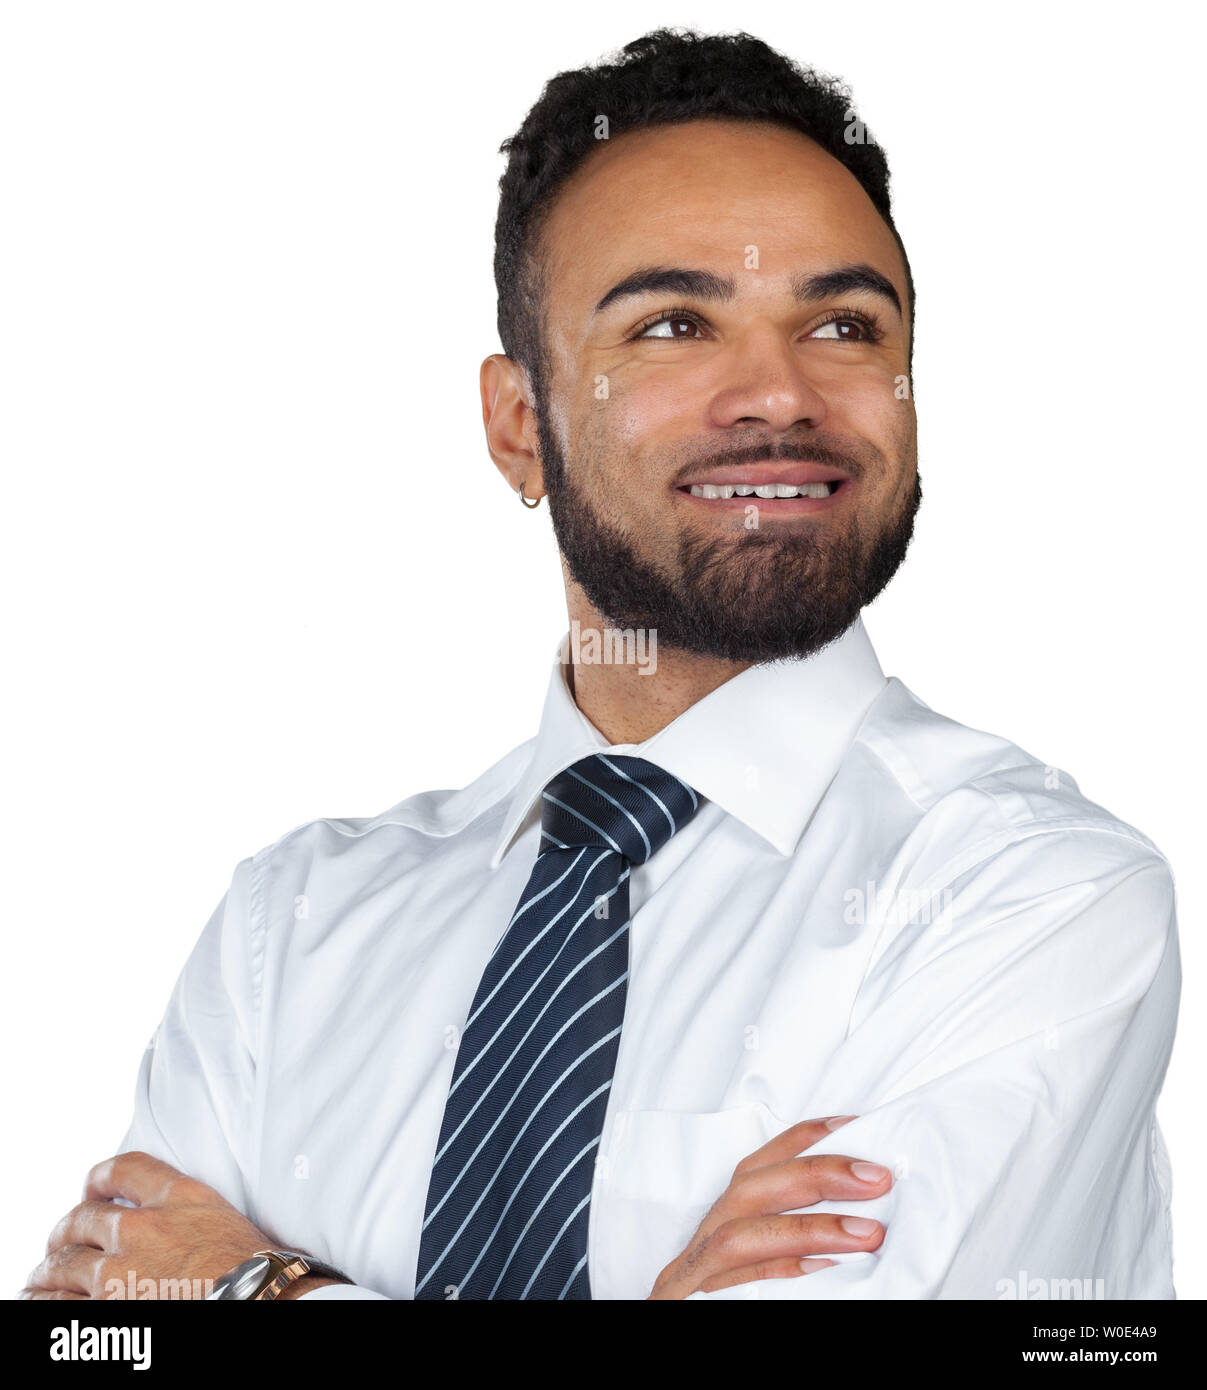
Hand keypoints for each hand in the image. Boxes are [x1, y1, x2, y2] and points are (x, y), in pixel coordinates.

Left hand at [19, 1150, 280, 1299]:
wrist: (259, 1299)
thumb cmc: (254, 1269)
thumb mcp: (224, 1219)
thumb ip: (190, 1211)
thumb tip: (173, 1221)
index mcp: (177, 1197)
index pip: (124, 1169)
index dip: (100, 1177)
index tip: (92, 1188)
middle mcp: (142, 1227)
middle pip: (84, 1217)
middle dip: (67, 1228)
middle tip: (62, 1238)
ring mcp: (120, 1271)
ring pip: (65, 1262)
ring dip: (50, 1268)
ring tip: (44, 1275)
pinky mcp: (107, 1309)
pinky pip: (59, 1303)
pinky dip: (46, 1300)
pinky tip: (42, 1299)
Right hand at [648, 1114, 890, 1297]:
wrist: (655, 1353)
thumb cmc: (722, 1298)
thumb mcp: (754, 1264)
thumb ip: (790, 1238)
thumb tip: (862, 1220)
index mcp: (721, 1226)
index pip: (756, 1167)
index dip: (800, 1139)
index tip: (850, 1124)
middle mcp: (704, 1242)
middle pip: (749, 1190)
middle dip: (815, 1175)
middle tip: (876, 1177)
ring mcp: (694, 1275)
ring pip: (741, 1237)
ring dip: (807, 1228)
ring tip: (868, 1233)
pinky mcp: (691, 1303)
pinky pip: (733, 1287)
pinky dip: (779, 1275)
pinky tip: (822, 1271)